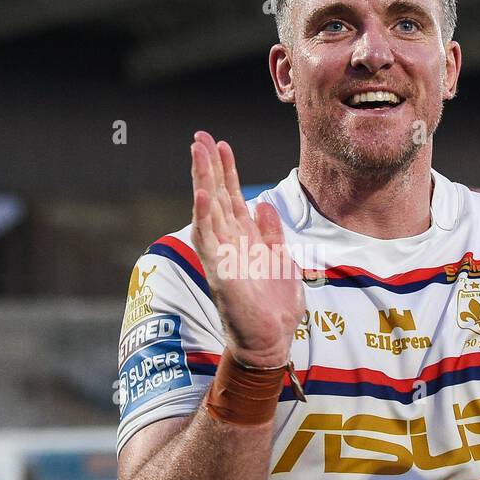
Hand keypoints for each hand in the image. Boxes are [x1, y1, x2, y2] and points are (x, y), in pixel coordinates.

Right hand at [190, 131, 303, 367]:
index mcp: (244, 239)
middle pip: (215, 196)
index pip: (231, 197)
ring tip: (198, 154)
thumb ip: (271, 234)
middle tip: (199, 136)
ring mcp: (221, 256)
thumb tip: (264, 205)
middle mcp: (228, 243)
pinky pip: (209, 241)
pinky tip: (202, 196)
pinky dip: (204, 218)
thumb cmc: (273, 308)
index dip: (226, 170)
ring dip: (203, 182)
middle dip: (208, 166)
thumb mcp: (281, 262)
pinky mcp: (221, 272)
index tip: (220, 144)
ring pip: (208, 211)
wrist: (271, 342)